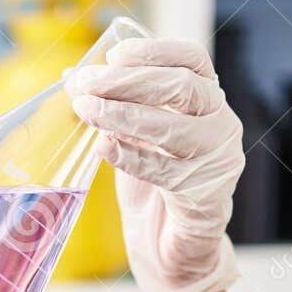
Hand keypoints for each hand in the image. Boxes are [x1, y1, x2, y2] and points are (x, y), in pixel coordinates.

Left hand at [66, 37, 243, 291]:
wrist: (175, 240)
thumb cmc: (157, 178)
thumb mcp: (136, 134)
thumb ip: (114, 104)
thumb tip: (70, 76)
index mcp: (208, 100)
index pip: (192, 60)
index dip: (155, 51)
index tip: (115, 54)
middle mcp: (221, 123)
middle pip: (181, 88)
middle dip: (127, 83)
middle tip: (85, 84)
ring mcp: (218, 160)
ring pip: (172, 129)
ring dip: (122, 116)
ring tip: (85, 110)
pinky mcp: (205, 195)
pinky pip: (163, 172)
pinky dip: (129, 157)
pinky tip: (102, 146)